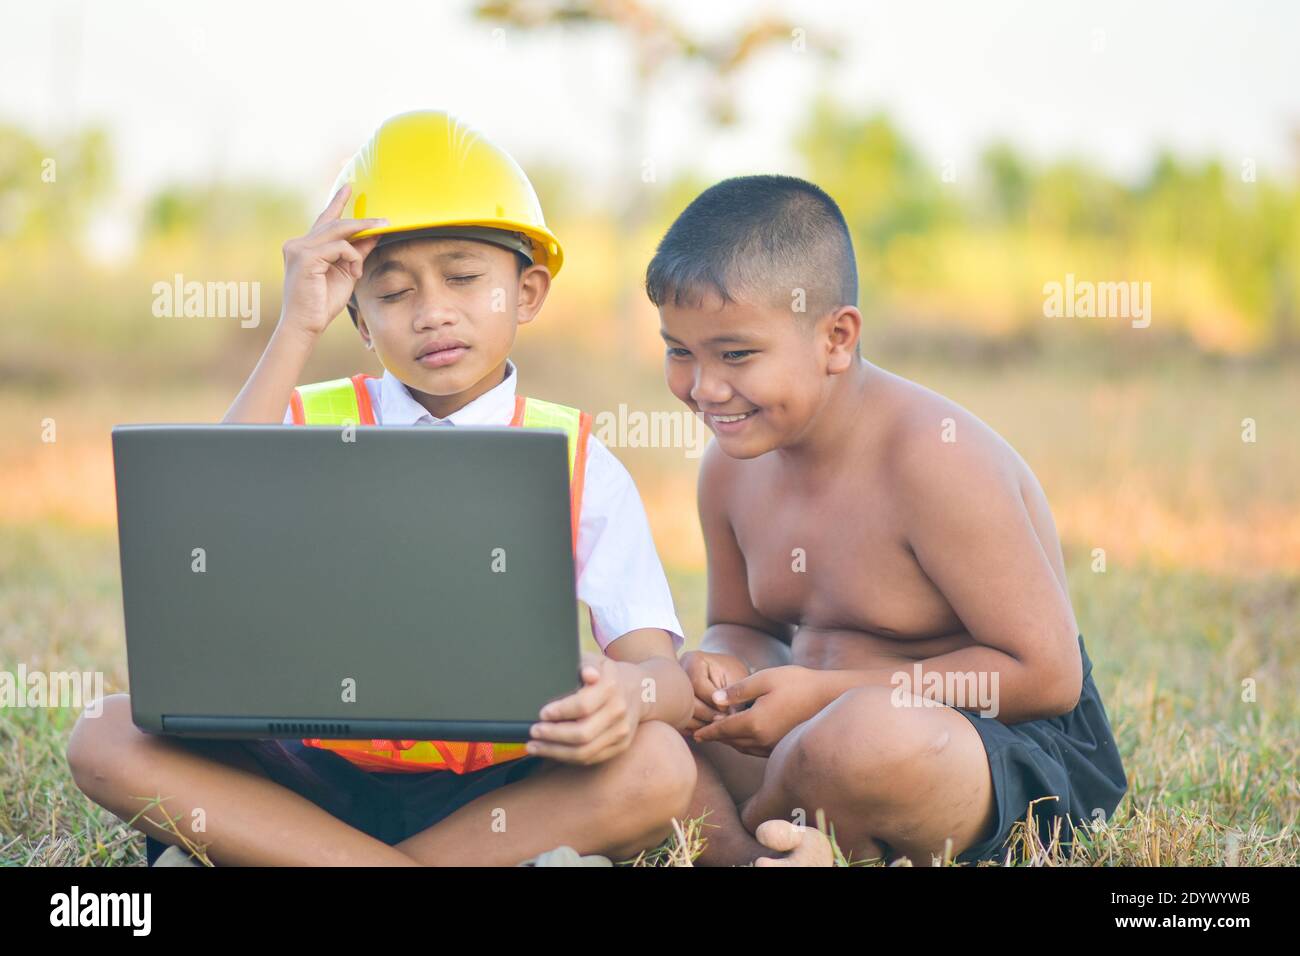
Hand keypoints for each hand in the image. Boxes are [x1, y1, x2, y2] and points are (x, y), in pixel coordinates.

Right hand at [279, 183, 386, 337]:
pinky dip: (353, 258)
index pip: (324, 220)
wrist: (304, 325)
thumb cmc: (322, 303)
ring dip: (362, 236)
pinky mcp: (305, 258)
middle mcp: (298, 244)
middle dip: (362, 221)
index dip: (337, 202)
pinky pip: (340, 248)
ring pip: (339, 231)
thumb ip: (356, 253)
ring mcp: (299, 249)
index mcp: (305, 247)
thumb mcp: (346, 273)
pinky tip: (354, 273)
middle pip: (335, 223)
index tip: (349, 188)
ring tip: (377, 240)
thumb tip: (373, 234)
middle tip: (385, 221)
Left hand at [525, 652, 642, 764]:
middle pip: (583, 734)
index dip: (560, 712)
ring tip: (534, 746)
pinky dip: (567, 757)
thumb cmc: (606, 674)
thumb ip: (586, 664)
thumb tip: (588, 674)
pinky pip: (591, 758)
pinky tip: (551, 752)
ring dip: (555, 752)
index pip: (583, 706)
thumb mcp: (596, 661)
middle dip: (553, 735)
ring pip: (585, 752)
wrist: (640, 689)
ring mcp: (621, 732)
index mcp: (611, 687)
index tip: (542, 713)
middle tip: (533, 731)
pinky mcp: (620, 746)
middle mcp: (619, 712)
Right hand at [678, 650, 750, 734]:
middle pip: (687, 699)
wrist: (724, 674)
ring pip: (682, 714)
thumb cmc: (732, 674)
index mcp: (693, 660)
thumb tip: (726, 718)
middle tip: (723, 721)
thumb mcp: (736, 678)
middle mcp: (679, 674)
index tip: (729, 709)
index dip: (714, 701)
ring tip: (717, 726)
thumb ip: (733, 696)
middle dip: (708, 715)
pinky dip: (695, 728)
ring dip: (701, 725)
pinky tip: (708, 728)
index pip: (698, 684)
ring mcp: (673, 690)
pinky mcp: (674, 706)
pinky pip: (681, 722)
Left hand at [690, 665, 829, 756]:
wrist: (829, 696)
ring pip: (743, 748)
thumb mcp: (764, 679)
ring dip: (729, 742)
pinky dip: (744, 745)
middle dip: (716, 738)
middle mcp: (763, 739)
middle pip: (731, 741)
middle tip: (701, 735)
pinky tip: (742, 737)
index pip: (723, 730)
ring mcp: (774, 745)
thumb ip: (738, 691)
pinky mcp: (783, 746)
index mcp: (755, 722)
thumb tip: (715, 699)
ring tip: (718, 736)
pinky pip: (756, 750)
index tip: (695, 735)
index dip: (707, 732)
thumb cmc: (797, 683)